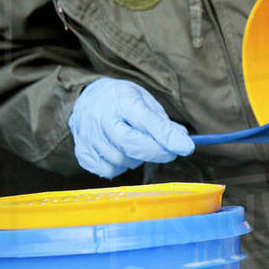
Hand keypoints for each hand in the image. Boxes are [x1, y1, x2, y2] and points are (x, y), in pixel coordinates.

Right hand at [68, 78, 193, 178]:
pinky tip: (121, 153)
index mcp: (120, 98)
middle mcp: (100, 117)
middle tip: (170, 153)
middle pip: (130, 143)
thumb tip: (181, 140)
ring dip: (136, 158)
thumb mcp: (144, 100)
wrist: (87, 99)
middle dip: (155, 152)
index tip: (186, 147)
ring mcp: (88, 136)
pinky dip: (120, 167)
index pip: (145, 119)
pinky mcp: (82, 152)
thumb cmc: (122, 101)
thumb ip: (161, 121)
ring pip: (121, 160)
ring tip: (136, 145)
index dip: (166, 136)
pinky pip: (108, 170)